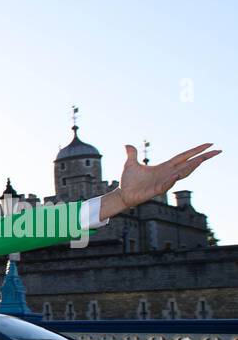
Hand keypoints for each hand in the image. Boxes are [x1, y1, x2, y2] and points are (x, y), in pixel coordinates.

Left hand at [105, 142, 219, 215]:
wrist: (122, 195)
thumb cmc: (129, 181)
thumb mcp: (130, 164)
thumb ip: (132, 154)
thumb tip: (127, 145)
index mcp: (164, 167)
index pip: (184, 157)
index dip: (196, 150)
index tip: (209, 145)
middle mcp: (167, 174)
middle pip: (189, 164)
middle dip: (203, 158)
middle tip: (217, 151)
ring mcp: (163, 182)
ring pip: (181, 174)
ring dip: (191, 167)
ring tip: (201, 159)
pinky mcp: (155, 191)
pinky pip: (165, 186)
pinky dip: (171, 181)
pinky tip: (175, 175)